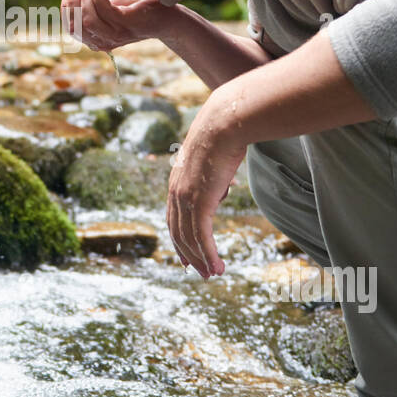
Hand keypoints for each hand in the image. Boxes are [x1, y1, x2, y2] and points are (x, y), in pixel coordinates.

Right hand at [60, 0, 171, 51]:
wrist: (164, 16)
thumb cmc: (135, 10)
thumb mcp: (108, 9)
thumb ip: (91, 7)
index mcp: (97, 41)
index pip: (71, 29)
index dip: (66, 8)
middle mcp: (104, 42)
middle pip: (76, 23)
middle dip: (73, 1)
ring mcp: (115, 35)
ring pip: (87, 16)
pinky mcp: (125, 23)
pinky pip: (103, 7)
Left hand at [167, 84, 248, 278]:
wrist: (224, 123)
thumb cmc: (224, 134)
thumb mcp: (214, 158)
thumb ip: (212, 175)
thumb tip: (221, 184)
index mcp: (177, 181)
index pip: (172, 217)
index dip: (179, 238)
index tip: (186, 255)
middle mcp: (176, 192)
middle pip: (178, 232)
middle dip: (189, 254)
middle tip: (201, 272)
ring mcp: (185, 197)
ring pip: (189, 238)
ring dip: (202, 259)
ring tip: (213, 274)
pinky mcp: (198, 202)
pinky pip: (201, 236)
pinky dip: (209, 254)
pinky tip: (218, 266)